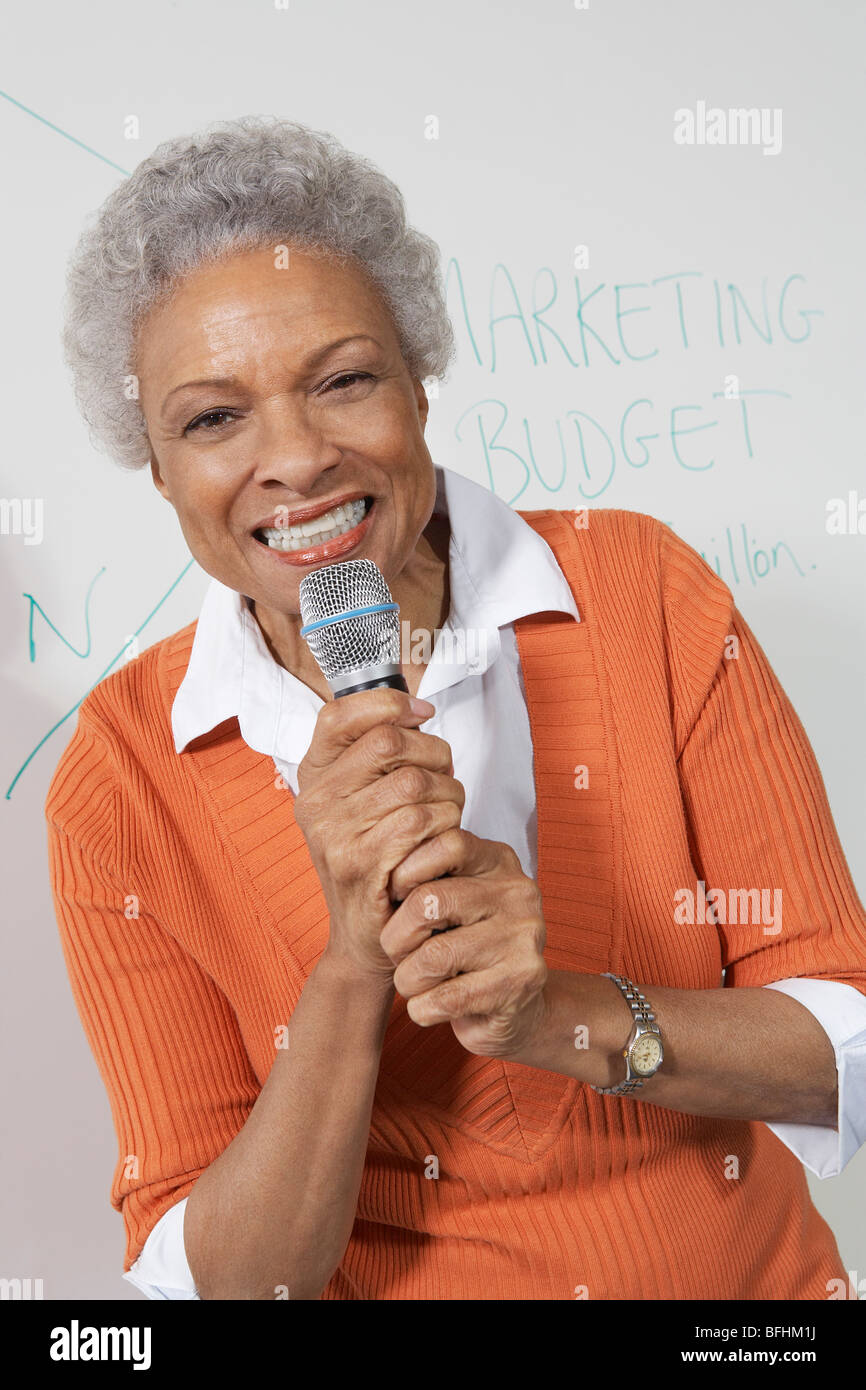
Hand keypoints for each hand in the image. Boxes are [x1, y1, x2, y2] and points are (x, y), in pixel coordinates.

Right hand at [293, 688, 463, 981]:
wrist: (366, 936)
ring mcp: (334, 834)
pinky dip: (445, 826)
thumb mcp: (363, 802)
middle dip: (434, 754)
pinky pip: (421, 822)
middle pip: (389, 742)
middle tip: (444, 779)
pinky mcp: (361, 865)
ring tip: (445, 816)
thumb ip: (379, 755)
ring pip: (415, 782)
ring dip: (447, 796)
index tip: (421, 713)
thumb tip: (418, 709)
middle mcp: (315, 802)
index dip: (387, 702)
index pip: (339, 715)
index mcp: (313, 777)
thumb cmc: (377, 859)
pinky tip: (441, 841)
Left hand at [379, 829, 548, 1056]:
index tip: (396, 898)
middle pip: (428, 902)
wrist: (513, 1008)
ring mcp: (522, 938)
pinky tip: (431, 1006)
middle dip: (395, 938)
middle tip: (398, 953)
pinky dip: (423, 1008)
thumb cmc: (465, 947)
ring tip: (416, 983)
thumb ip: (427, 878)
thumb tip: (382, 874)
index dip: (406, 871)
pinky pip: (444, 998)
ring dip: (408, 979)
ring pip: (432, 956)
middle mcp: (517, 893)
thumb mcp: (450, 901)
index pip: (447, 844)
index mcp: (498, 862)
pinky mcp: (519, 983)